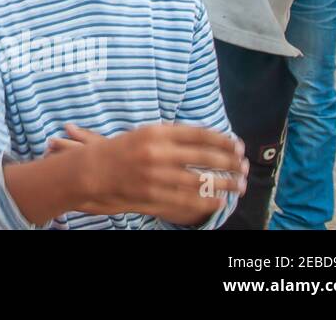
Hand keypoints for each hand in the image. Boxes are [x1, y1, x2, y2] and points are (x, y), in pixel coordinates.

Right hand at [65, 122, 246, 224]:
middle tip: (245, 166)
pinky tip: (218, 201)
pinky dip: (205, 202)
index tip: (238, 146)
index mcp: (156, 133)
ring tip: (239, 185)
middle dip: (229, 163)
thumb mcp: (146, 134)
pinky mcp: (152, 196)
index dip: (222, 141)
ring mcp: (155, 176)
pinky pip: (186, 200)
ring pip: (199, 181)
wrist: (91, 171)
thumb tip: (206, 139)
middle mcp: (157, 153)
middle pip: (204, 158)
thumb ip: (174, 136)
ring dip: (223, 184)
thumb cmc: (120, 150)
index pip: (199, 135)